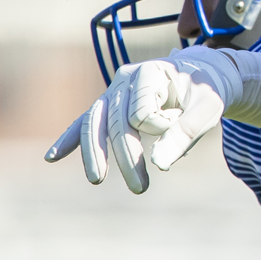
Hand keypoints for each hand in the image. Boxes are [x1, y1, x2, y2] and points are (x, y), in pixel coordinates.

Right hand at [45, 46, 240, 192]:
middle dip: (126, 156)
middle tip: (141, 188)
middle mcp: (125, 79)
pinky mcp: (110, 105)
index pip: (143, 112)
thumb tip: (159, 165)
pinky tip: (52, 157)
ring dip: (94, 153)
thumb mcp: (208, 108)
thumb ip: (186, 133)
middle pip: (116, 122)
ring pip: (95, 123)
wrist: (202, 75)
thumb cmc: (206, 91)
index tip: (178, 123)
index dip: (161, 127)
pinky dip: (70, 139)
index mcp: (150, 71)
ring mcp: (114, 92)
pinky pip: (86, 122)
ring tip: (97, 179)